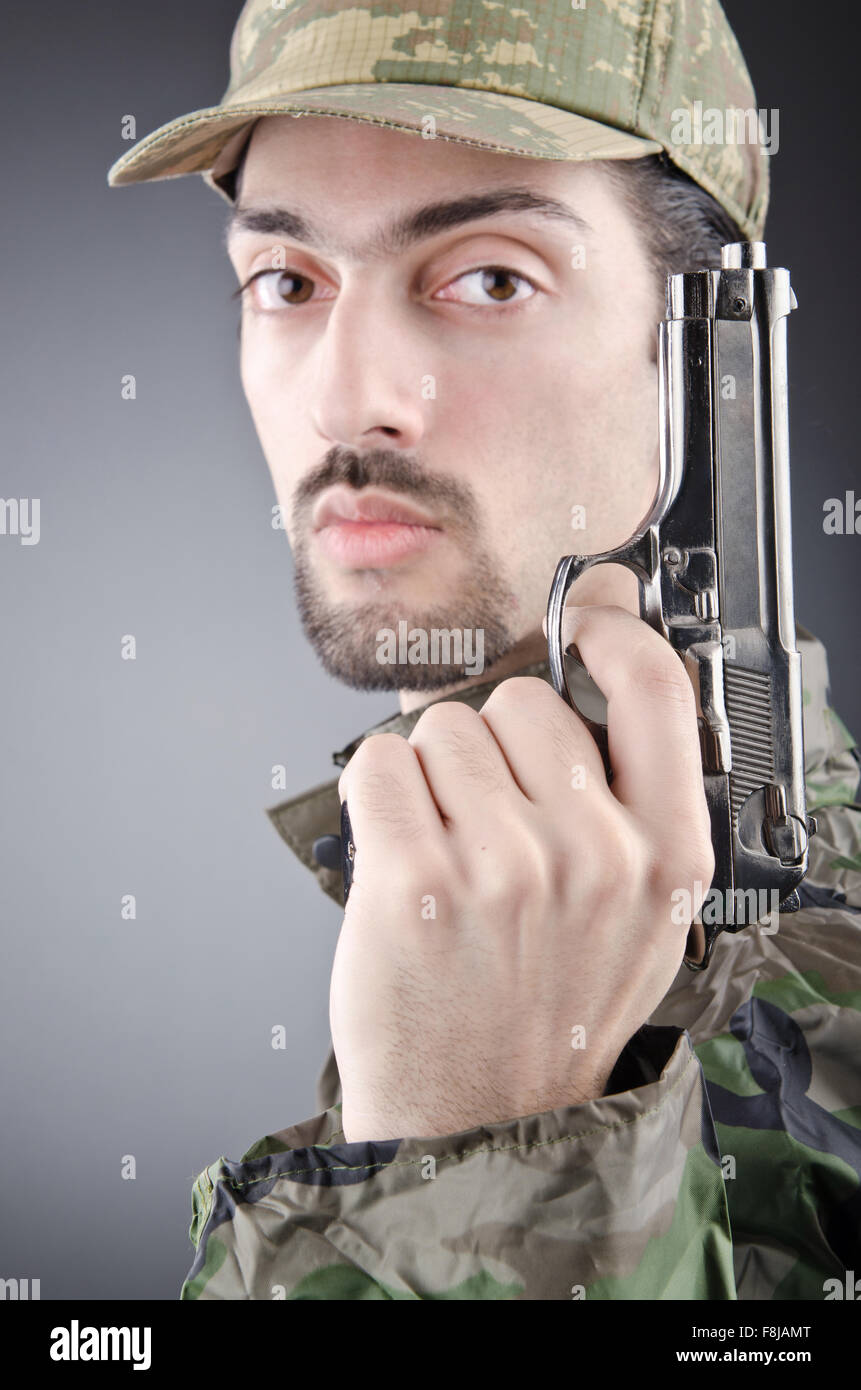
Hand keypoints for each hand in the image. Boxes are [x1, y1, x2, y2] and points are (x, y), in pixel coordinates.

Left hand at [330, 604, 713, 1140]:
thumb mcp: (638, 920)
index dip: (611, 638)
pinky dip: (376, 792)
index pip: (658, 690)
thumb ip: (631, 807)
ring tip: (448, 859)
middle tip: (489, 827)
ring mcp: (506, 868)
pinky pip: (380, 762)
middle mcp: (596, 857)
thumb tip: (592, 680)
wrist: (476, 1116)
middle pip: (521, 703)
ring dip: (432, 779)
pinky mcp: (414, 880)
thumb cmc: (548, 1013)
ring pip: (444, 731)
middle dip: (493, 747)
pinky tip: (398, 851)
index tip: (578, 630)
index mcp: (666, 858)